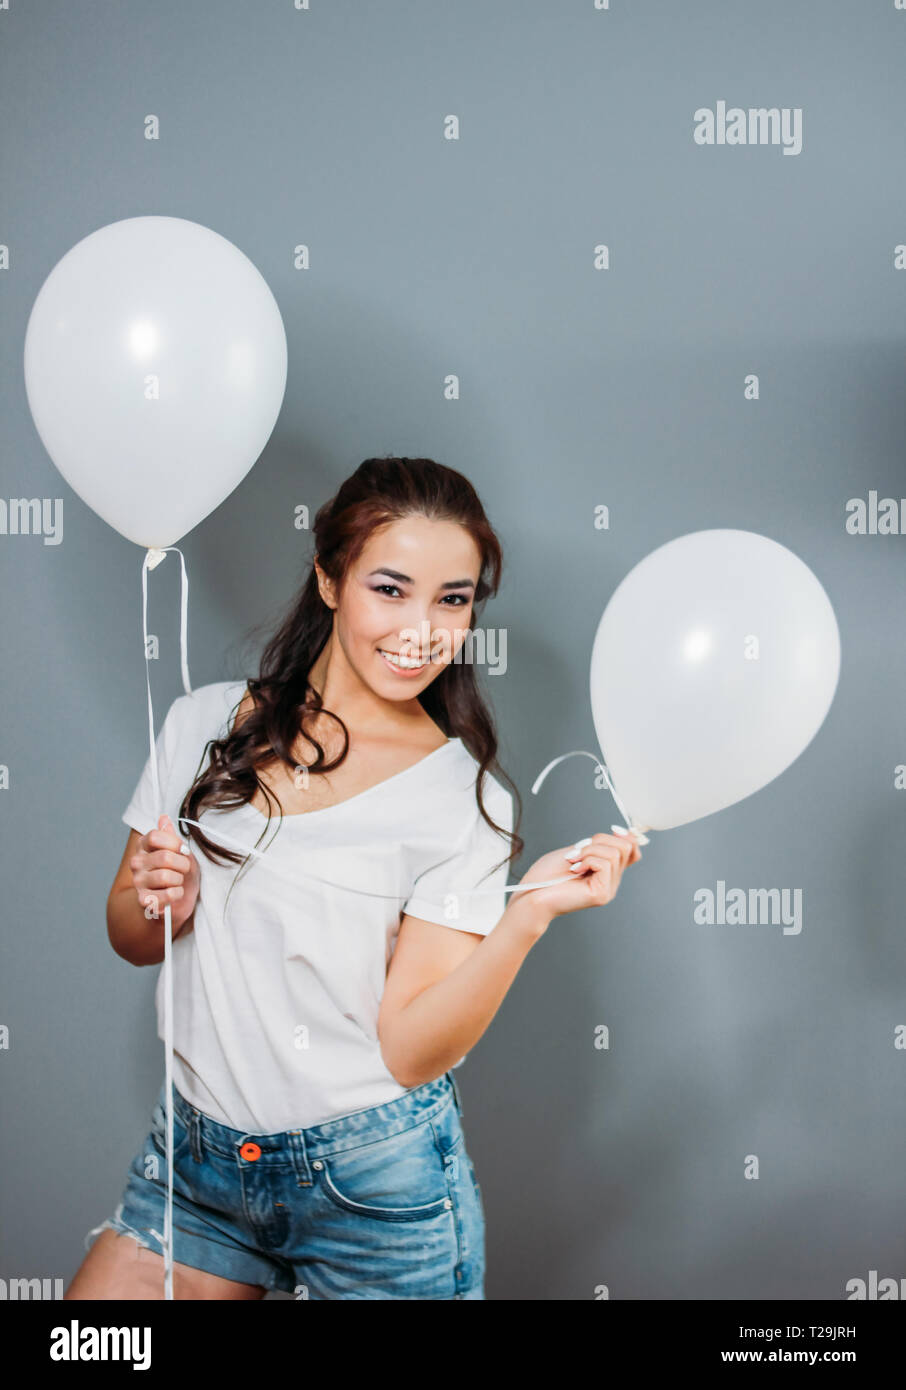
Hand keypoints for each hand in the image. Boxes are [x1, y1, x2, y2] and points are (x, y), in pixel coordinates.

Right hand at [131, 815, 199, 933]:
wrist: (175, 900)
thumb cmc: (178, 872)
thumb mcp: (179, 851)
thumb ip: (170, 836)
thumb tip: (163, 818)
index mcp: (143, 846)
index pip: (155, 836)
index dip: (174, 843)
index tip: (183, 850)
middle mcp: (136, 862)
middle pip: (164, 857)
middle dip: (182, 864)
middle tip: (184, 869)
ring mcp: (138, 882)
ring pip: (165, 876)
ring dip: (179, 880)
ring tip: (178, 882)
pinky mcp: (143, 900)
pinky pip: (166, 895)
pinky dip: (177, 894)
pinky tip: (176, 893)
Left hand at [512, 830, 641, 925]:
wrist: (531, 893)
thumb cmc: (547, 875)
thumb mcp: (576, 851)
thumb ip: (597, 845)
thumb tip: (618, 832)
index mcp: (606, 871)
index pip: (632, 852)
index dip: (627, 836)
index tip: (613, 829)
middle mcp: (611, 881)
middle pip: (626, 847)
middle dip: (600, 840)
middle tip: (579, 850)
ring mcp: (608, 889)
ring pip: (614, 854)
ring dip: (588, 850)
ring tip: (572, 861)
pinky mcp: (602, 893)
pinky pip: (605, 864)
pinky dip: (586, 860)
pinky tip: (574, 869)